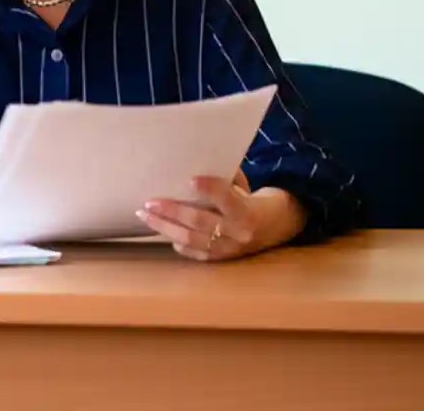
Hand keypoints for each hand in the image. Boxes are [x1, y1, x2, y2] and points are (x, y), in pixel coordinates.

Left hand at [137, 169, 306, 261]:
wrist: (278, 226)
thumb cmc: (254, 199)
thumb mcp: (245, 186)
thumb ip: (224, 178)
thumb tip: (192, 164)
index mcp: (247, 210)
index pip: (226, 198)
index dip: (209, 189)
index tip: (190, 179)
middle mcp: (238, 233)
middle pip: (200, 222)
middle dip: (172, 211)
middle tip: (149, 202)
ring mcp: (229, 249)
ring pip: (191, 240)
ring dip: (165, 227)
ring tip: (145, 216)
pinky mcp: (222, 259)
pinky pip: (195, 253)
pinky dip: (178, 243)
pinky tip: (164, 232)